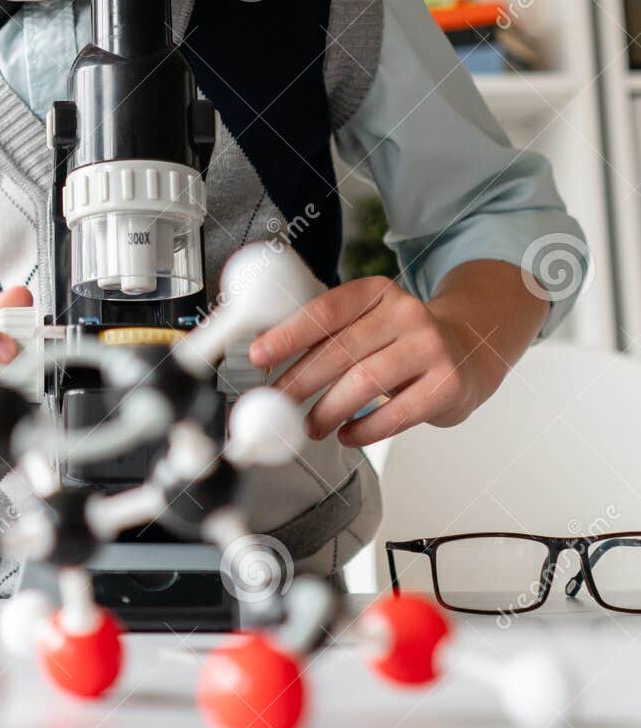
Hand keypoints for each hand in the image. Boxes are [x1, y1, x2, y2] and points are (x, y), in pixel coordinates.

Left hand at [247, 276, 485, 449]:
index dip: (289, 335)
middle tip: (277, 403)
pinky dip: (365, 429)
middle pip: (342, 349)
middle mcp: (406, 313)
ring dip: (329, 410)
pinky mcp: (447, 383)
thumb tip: (268, 358)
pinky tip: (348, 435)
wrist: (469, 350)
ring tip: (311, 426)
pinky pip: (397, 413)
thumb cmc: (401, 341)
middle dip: (301, 381)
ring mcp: (430, 347)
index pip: (326, 311)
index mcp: (378, 292)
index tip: (258, 356)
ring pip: (366, 382)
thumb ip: (329, 333)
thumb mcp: (370, 321)